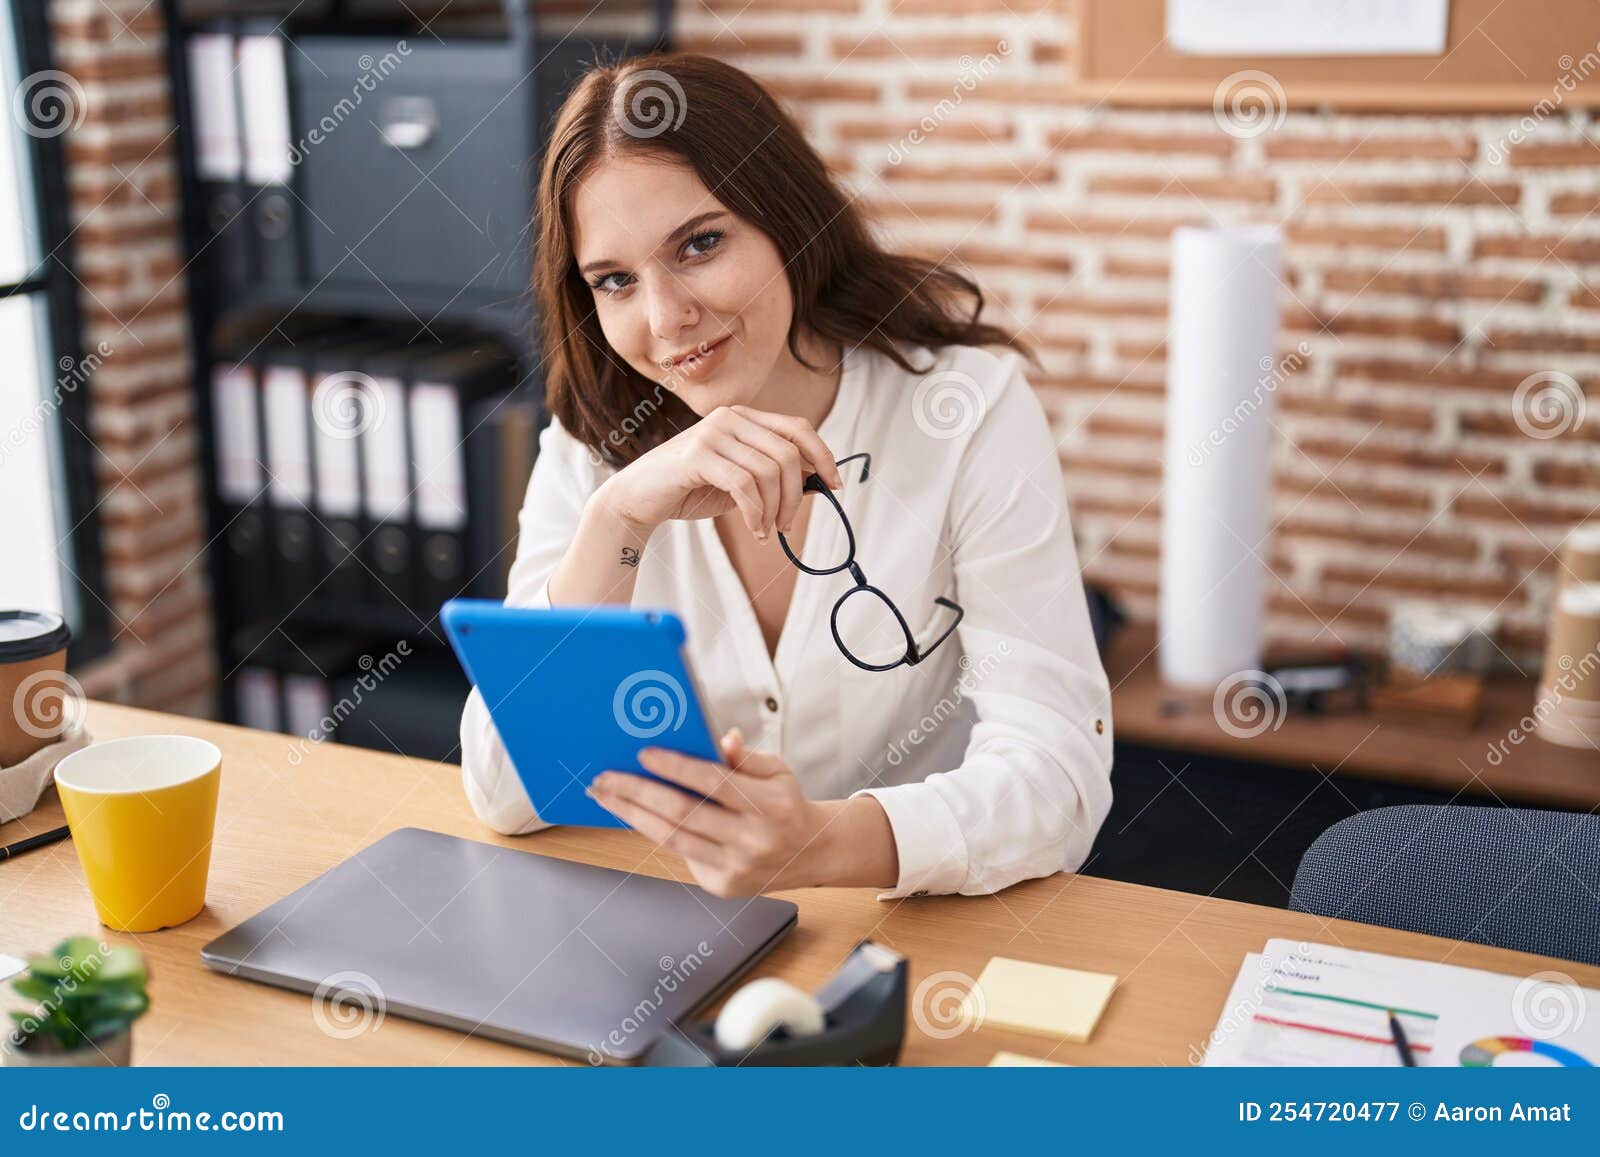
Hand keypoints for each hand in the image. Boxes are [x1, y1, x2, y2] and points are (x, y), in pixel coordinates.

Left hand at [587, 728, 895, 896]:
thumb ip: (745, 756)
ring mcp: (736, 867)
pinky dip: (656, 833)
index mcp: (769, 806)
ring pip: (672, 838)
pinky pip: (681, 854)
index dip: (675, 767)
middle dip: (637, 793)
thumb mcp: (776, 771)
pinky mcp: (722, 885)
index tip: (644, 754)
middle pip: (683, 813)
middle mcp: (752, 840)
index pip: (713, 783)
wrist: (812, 854)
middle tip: (605, 778)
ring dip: (632, 815)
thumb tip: (720, 739)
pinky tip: (634, 816)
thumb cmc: (787, 804)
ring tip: (606, 797)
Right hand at [596, 406, 843, 542]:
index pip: (798, 428)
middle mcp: (730, 417)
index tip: (835, 485)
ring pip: (768, 472)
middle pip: (787, 454)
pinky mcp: (697, 455)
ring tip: (765, 531)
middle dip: (795, 496)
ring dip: (774, 511)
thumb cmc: (691, 490)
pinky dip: (755, 514)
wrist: (639, 499)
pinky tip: (753, 530)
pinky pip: (744, 485)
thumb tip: (819, 483)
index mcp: (744, 417)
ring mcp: (712, 432)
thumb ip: (773, 477)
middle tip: (787, 525)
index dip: (822, 456)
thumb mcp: (741, 483)